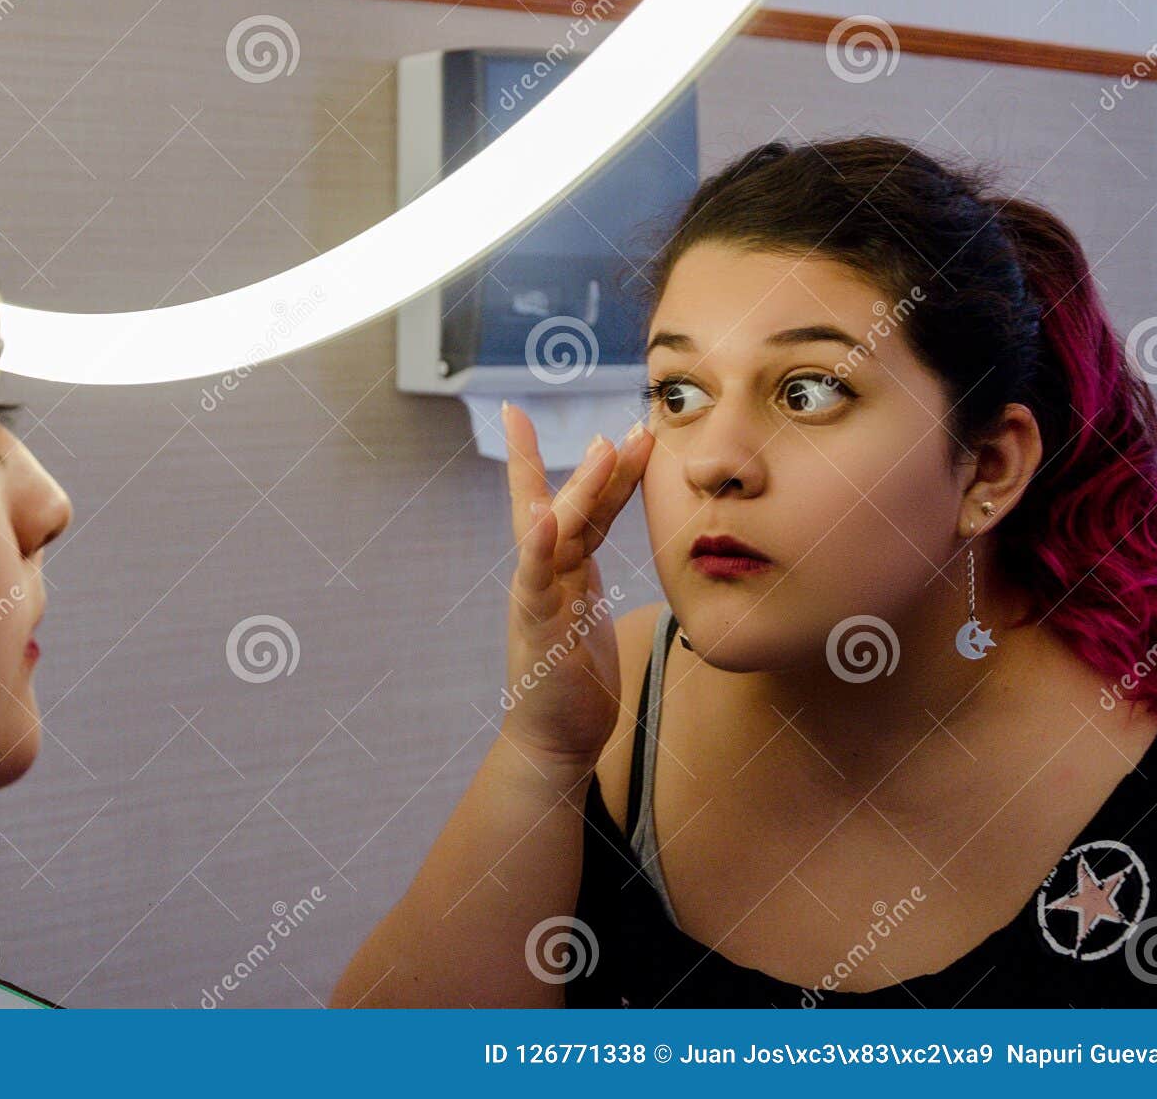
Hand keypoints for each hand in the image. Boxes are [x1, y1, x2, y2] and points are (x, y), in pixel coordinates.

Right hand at [500, 403, 653, 763]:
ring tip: (602, 451)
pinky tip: (543, 520)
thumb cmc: (573, 678)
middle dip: (593, 468)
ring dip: (580, 491)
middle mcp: (544, 575)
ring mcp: (537, 600)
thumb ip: (585, 568)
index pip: (568, 503)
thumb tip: (600, 534)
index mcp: (561, 569)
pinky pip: (536, 582)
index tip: (566, 416)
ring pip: (557, 534)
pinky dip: (539, 547)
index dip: (582, 462)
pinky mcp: (535, 630)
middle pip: (566, 507)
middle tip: (621, 430)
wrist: (554, 739)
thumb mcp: (586, 608)